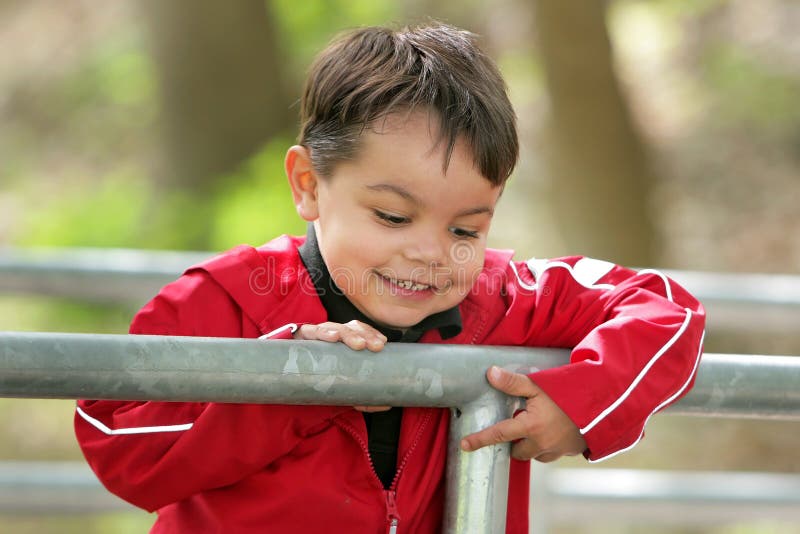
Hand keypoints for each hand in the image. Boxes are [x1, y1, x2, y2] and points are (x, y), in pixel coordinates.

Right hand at [294, 320, 390, 412]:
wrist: (286, 377)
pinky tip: (333, 338)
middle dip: (365, 335)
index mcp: (343, 340)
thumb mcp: (343, 388)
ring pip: (334, 327)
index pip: (360, 330)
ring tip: (358, 344)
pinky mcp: (299, 337)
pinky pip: (310, 331)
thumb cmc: (320, 380)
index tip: (382, 343)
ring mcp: (315, 334)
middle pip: (351, 327)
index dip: (371, 333)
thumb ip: (362, 397)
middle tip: (375, 347)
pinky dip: (323, 333)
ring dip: (348, 334)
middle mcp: (331, 334)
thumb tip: (387, 404)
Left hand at [460, 366, 586, 461]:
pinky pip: (553, 453)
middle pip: (517, 451)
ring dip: (531, 444)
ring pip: (535, 454)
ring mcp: (557, 449)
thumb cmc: (572, 392)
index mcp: (531, 426)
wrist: (607, 405)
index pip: (499, 434)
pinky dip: (548, 445)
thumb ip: (514, 382)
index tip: (465, 446)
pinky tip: (554, 430)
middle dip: (514, 442)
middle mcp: (542, 442)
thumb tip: (490, 374)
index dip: (480, 440)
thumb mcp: (540, 384)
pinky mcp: (571, 451)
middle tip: (518, 424)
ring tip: (536, 426)